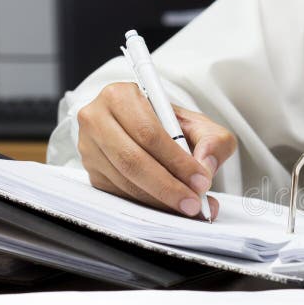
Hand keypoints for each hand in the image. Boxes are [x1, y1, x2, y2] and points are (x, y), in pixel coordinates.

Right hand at [77, 82, 236, 219]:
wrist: (150, 131)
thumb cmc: (172, 125)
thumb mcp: (201, 125)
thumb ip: (214, 141)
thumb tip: (205, 167)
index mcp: (121, 96)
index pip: (148, 133)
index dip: (176, 161)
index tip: (201, 181)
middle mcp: (97, 119)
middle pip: (132, 160)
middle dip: (168, 187)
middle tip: (194, 203)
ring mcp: (89, 148)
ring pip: (125, 181)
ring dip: (160, 200)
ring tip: (189, 208)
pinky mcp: (92, 173)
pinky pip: (120, 194)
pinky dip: (149, 205)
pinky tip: (171, 207)